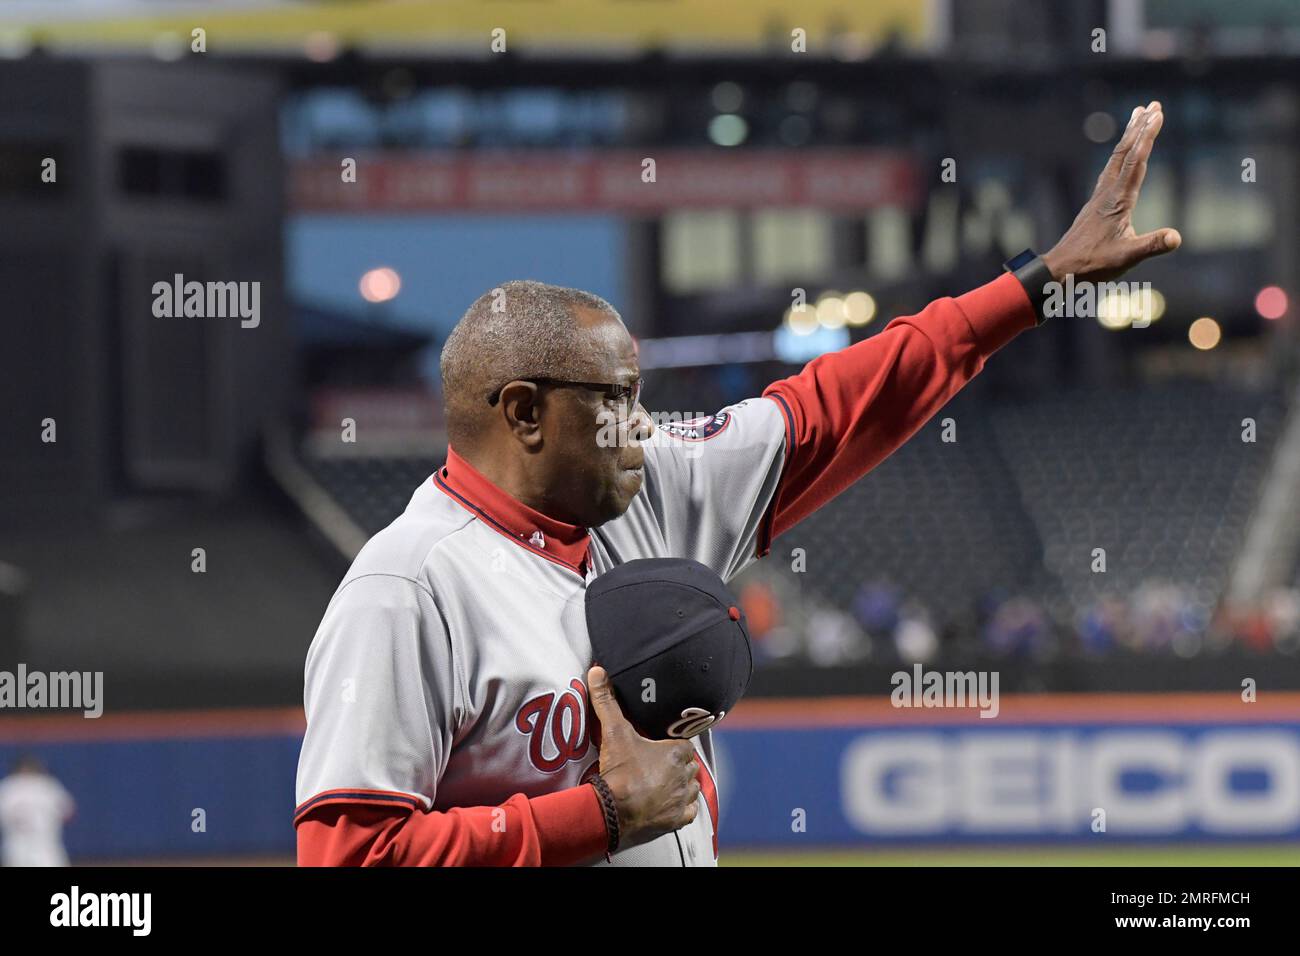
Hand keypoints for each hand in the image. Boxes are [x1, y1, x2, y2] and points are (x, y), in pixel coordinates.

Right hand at [587, 665, 699, 849]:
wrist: (612, 812)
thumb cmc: (619, 771)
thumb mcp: (613, 732)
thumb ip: (606, 701)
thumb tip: (598, 671)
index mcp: (677, 752)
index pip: (684, 743)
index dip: (672, 744)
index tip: (659, 747)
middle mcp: (685, 775)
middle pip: (688, 765)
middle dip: (676, 765)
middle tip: (657, 765)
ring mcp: (683, 799)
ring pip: (691, 788)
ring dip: (681, 785)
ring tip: (663, 784)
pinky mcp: (677, 820)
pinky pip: (689, 811)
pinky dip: (681, 809)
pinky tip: (667, 805)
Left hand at [1042, 101, 1181, 282]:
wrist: (1060, 270)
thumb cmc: (1091, 265)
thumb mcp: (1126, 258)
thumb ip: (1151, 245)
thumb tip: (1176, 237)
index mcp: (1118, 201)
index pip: (1136, 161)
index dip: (1147, 137)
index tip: (1157, 114)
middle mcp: (1107, 193)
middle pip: (1124, 153)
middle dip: (1139, 128)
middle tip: (1152, 105)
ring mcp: (1099, 197)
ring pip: (1115, 159)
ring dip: (1129, 138)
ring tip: (1138, 117)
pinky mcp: (1095, 205)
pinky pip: (1110, 171)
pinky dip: (1120, 155)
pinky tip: (1122, 157)